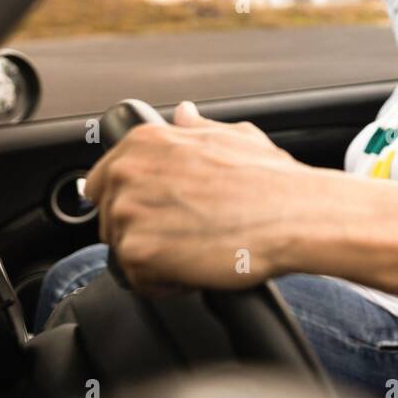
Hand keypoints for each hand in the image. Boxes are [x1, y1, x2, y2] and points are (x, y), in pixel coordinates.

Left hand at [87, 101, 311, 291]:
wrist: (295, 215)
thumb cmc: (273, 180)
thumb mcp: (235, 136)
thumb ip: (196, 128)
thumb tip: (183, 113)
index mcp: (146, 142)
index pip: (102, 182)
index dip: (130, 202)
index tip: (155, 214)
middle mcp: (129, 173)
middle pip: (110, 220)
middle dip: (144, 232)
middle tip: (189, 233)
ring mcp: (130, 213)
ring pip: (124, 251)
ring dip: (156, 259)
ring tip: (197, 250)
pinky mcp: (139, 253)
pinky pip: (138, 281)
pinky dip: (166, 284)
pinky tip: (197, 268)